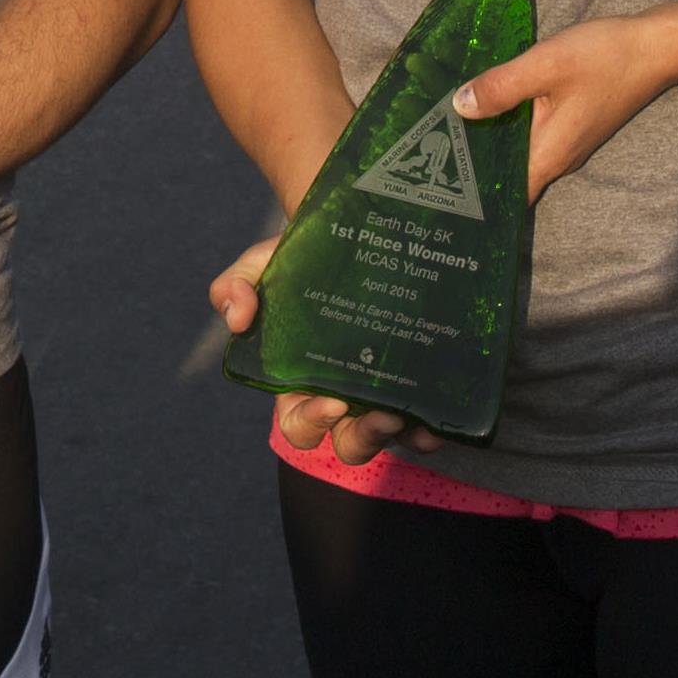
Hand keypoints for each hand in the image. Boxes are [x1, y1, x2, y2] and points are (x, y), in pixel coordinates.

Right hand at [207, 237, 434, 465]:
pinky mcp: (417, 381)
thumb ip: (235, 286)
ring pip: (391, 435)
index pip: (300, 425)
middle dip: (363, 438)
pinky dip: (433, 426)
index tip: (330, 403)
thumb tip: (237, 320)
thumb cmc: (300, 261)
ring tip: (414, 420)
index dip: (312, 424)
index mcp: (299, 384)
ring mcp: (381, 392)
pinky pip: (427, 416)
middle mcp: (343, 396)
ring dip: (402, 438)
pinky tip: (442, 418)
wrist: (352, 235)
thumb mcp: (260, 267)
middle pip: (348, 442)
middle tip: (381, 416)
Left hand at [452, 0, 677, 190]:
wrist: (656, 47)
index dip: (472, 197)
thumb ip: (501, 87)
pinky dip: (508, 129)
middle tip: (428, 152)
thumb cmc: (604, 57)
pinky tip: (487, 108)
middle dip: (472, 166)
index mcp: (548, 154)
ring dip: (489, 144)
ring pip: (518, 154)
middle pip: (507, 176)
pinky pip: (531, 137)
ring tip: (446, 130)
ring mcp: (567, 143)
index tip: (437, 189)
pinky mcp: (571, 126)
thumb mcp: (545, 66)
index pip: (505, 196)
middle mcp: (557, 158)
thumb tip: (459, 106)